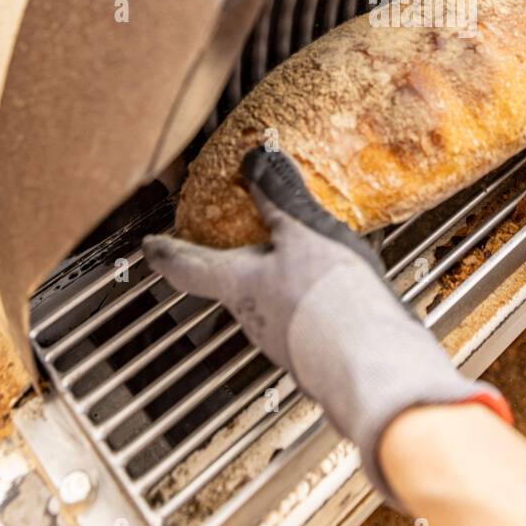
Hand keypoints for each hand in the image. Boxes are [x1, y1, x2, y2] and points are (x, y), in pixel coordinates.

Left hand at [143, 150, 508, 502]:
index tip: (150, 247)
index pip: (187, 266)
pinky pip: (310, 321)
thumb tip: (258, 159)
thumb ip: (280, 196)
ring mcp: (287, 342)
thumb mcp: (304, 233)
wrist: (375, 366)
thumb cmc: (330, 302)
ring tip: (305, 263)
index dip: (166, 253)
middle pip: (234, 288)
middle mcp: (254, 319)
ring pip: (274, 307)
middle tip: (244, 244)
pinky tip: (341, 295)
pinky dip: (317, 304)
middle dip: (238, 267)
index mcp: (239, 285)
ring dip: (283, 285)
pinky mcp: (320, 355)